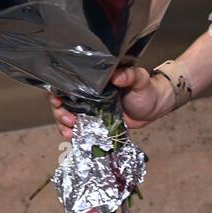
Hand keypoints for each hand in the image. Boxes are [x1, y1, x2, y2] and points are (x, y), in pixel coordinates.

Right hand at [49, 66, 175, 140]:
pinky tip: (73, 137)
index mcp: (94, 81)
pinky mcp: (95, 124)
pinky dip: (73, 134)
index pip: (68, 82)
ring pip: (66, 117)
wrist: (154, 108)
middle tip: (69, 119)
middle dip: (59, 112)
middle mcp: (88, 95)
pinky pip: (79, 129)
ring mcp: (90, 110)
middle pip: (62, 102)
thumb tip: (116, 75)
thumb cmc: (146, 89)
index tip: (57, 98)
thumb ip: (129, 75)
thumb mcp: (138, 79)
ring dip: (63, 125)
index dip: (57, 90)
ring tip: (71, 130)